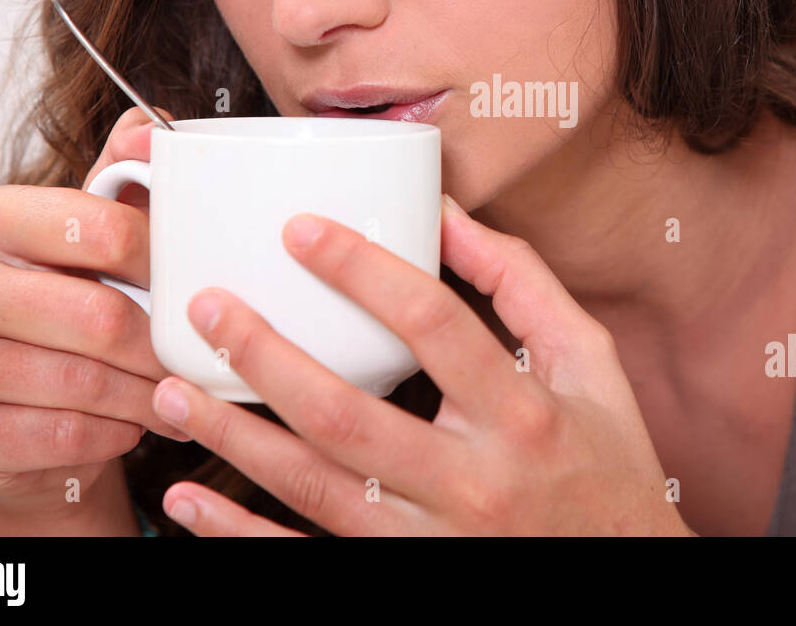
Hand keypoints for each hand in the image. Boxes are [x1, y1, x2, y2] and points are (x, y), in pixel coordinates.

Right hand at [0, 105, 188, 528]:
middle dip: (162, 346)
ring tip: (175, 397)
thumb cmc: (63, 315)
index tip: (192, 285)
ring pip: (85, 383)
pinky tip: (126, 425)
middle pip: (100, 317)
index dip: (165, 264)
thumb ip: (124, 181)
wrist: (15, 415)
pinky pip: (63, 436)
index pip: (104, 229)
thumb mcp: (91, 239)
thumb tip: (154, 128)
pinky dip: (112, 434)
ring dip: (145, 397)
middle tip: (194, 360)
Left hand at [149, 194, 694, 534]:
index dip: (360, 268)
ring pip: (312, 490)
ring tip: (172, 389)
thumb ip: (522, 285)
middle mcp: (472, 484)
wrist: (623, 579)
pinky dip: (238, 534)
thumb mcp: (589, 362)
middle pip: (347, 416)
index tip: (300, 230)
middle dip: (264, 357)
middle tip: (207, 307)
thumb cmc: (607, 465)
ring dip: (233, 439)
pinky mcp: (402, 578)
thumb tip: (447, 216)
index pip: (431, 324)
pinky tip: (189, 498)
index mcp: (521, 415)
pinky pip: (305, 561)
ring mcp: (431, 543)